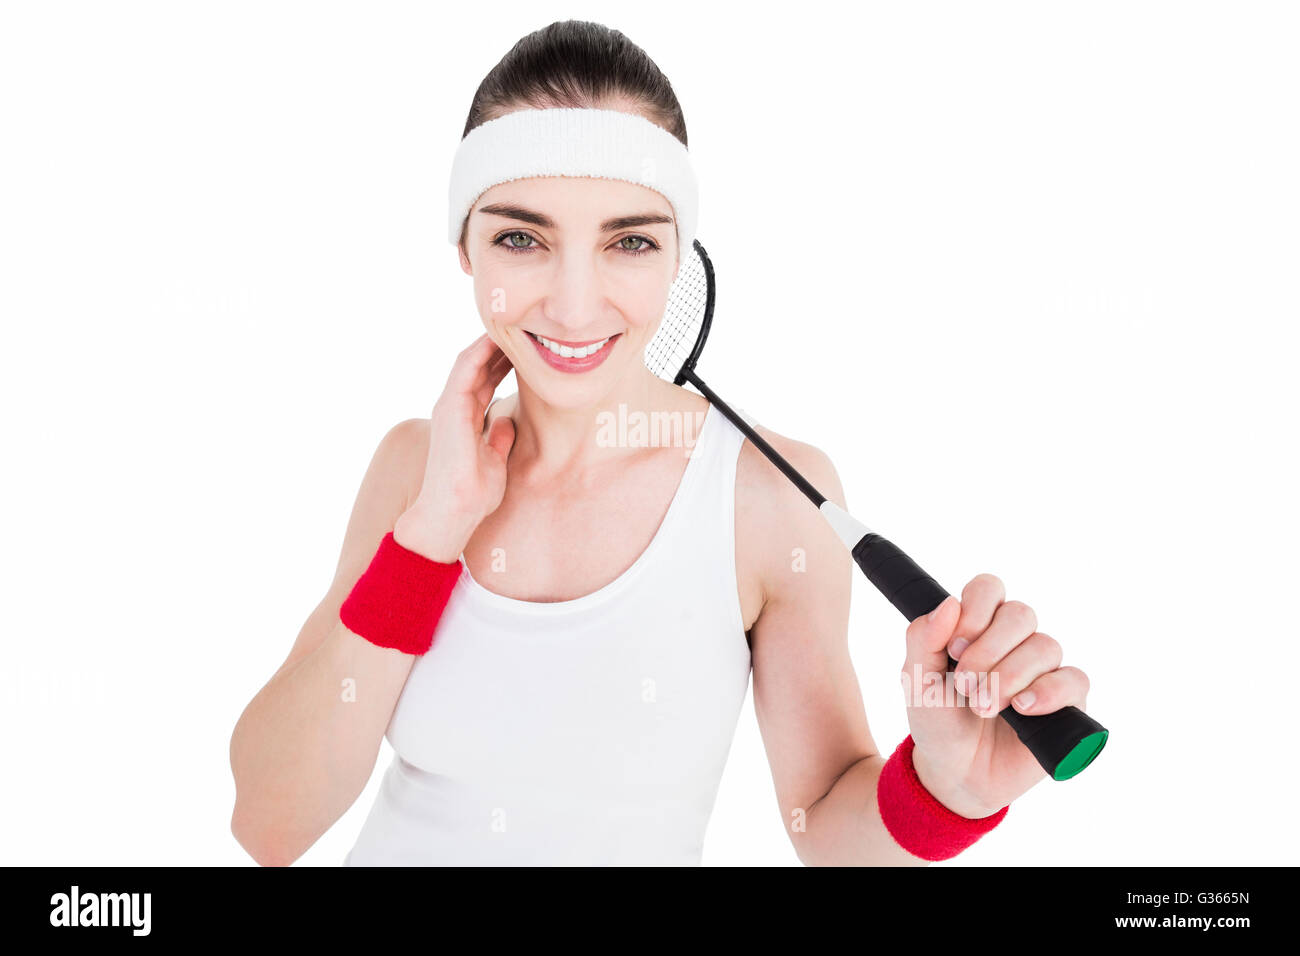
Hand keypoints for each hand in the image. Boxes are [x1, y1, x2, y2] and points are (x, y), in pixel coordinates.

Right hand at [394, 333, 515, 560]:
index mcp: (466, 420)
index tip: (525, 350)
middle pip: (479, 368)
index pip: (486, 382)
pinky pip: (464, 369)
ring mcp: (450, 406)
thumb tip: (509, 422)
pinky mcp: (449, 408)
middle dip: (500, 348)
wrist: (454, 512)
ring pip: (470, 362)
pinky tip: (496, 338)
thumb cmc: (473, 495)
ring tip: (512, 325)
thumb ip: (500, 439)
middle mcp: (455, 409)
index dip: (503, 364)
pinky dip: (479, 351)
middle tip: (523, 330)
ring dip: (490, 343)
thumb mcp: (495, 461)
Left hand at [900, 573, 1091, 816]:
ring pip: (1045, 646)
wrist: (956, 774)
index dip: (975, 610)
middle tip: (965, 686)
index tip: (954, 647)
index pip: (988, 588)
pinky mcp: (1067, 701)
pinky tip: (1024, 709)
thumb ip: (923, 639)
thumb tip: (949, 603)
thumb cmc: (938, 722)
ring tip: (985, 708)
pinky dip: (1048, 692)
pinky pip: (1074, 680)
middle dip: (988, 651)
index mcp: (978, 626)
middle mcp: (1014, 641)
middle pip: (1020, 614)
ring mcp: (1043, 669)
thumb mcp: (917, 681)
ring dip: (1010, 677)